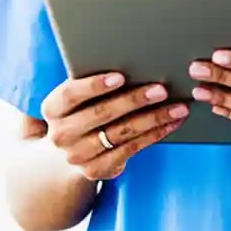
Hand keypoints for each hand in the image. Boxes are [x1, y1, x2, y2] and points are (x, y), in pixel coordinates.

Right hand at [39, 73, 187, 181]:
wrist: (67, 152)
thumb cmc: (80, 111)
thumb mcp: (76, 98)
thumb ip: (92, 83)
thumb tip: (131, 60)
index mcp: (52, 108)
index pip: (70, 94)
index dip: (94, 85)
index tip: (120, 76)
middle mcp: (61, 134)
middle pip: (101, 114)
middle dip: (134, 100)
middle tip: (161, 89)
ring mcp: (78, 156)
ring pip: (121, 133)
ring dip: (153, 119)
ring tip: (178, 107)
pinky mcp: (96, 170)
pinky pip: (131, 149)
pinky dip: (154, 135)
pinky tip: (171, 124)